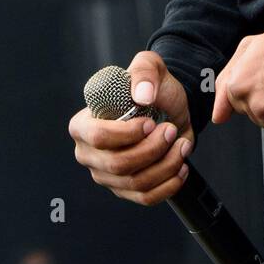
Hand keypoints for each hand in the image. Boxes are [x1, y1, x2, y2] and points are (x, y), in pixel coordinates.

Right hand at [68, 51, 193, 206]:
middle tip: (171, 130)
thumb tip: (142, 96)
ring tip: (181, 144)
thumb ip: (143, 71)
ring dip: (166, 164)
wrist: (170, 108)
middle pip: (118, 165)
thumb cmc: (153, 88)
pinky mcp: (125, 190)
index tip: (150, 123)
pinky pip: (146, 197)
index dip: (127, 134)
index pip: (97, 137)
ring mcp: (106, 175)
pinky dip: (169, 184)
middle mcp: (89, 154)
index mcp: (83, 124)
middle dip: (152, 149)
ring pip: (136, 183)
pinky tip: (181, 165)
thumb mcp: (149, 66)